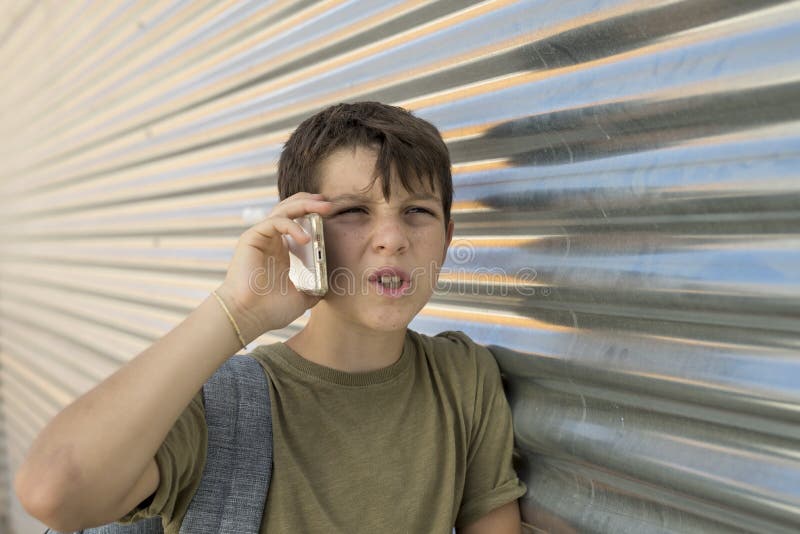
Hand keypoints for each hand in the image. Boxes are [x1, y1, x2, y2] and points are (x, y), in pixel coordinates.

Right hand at [215, 192, 333, 340]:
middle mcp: (271, 241)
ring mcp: (261, 238)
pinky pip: (274, 222)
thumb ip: (313, 289)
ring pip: (283, 210)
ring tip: (323, 208)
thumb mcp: (301, 298)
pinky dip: (291, 226)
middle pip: (290, 209)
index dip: (312, 213)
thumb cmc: (270, 310)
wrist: (249, 317)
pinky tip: (305, 238)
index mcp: (281, 251)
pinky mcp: (252, 238)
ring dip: (304, 205)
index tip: (330, 212)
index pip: (296, 221)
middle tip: (329, 203)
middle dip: (310, 202)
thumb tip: (327, 287)